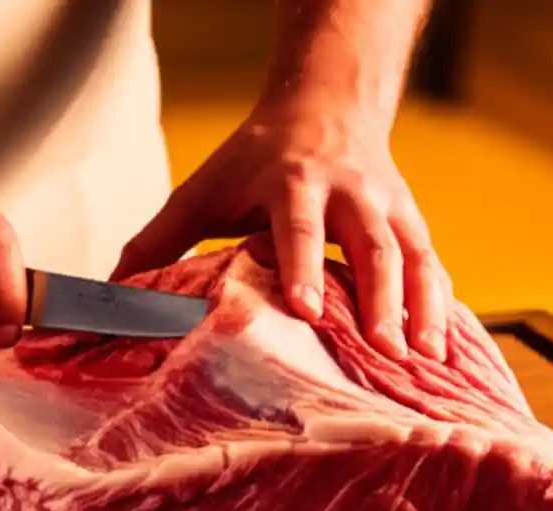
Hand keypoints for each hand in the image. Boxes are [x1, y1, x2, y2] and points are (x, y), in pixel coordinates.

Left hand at [111, 101, 451, 361]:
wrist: (327, 105)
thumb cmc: (255, 159)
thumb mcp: (203, 189)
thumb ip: (159, 242)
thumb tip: (111, 295)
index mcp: (294, 184)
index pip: (300, 228)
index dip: (304, 265)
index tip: (305, 308)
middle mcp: (351, 194)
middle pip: (373, 247)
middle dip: (381, 299)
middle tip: (384, 351)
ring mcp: (389, 209)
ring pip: (414, 258)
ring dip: (422, 311)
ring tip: (425, 362)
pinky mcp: (412, 223)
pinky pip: (433, 266)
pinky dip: (440, 309)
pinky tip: (442, 353)